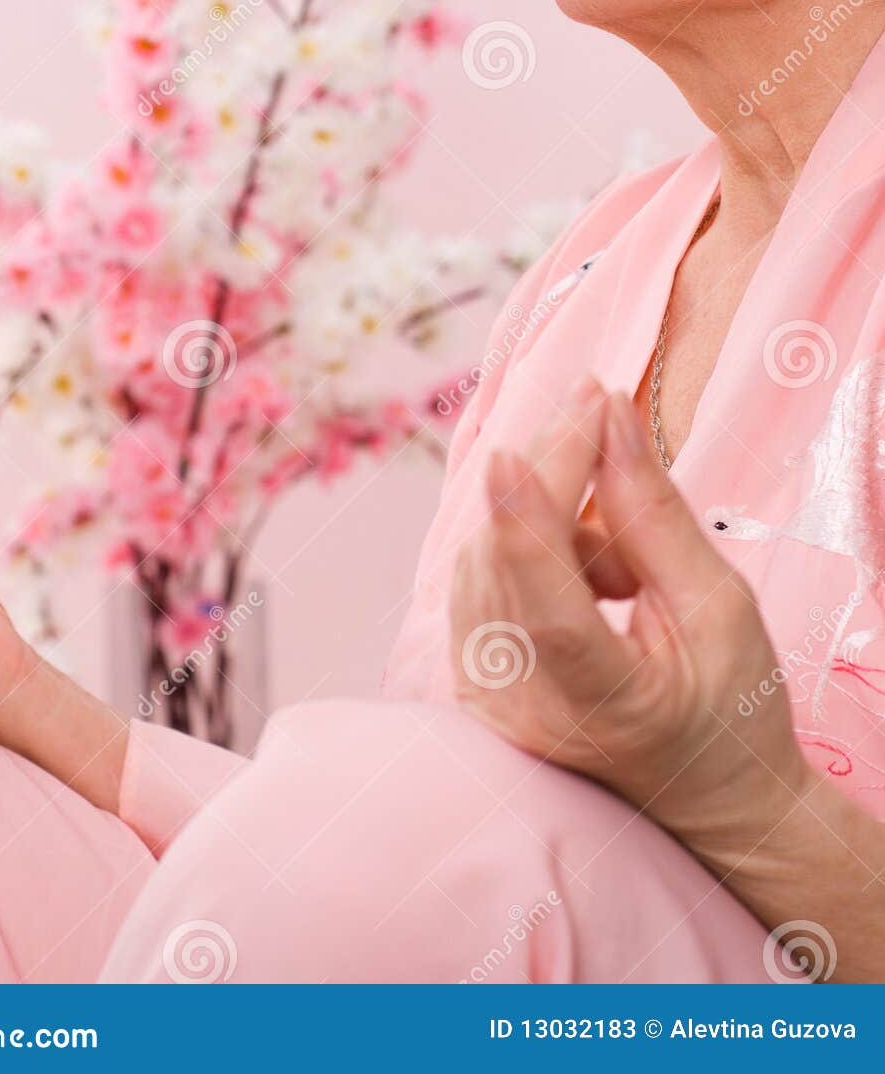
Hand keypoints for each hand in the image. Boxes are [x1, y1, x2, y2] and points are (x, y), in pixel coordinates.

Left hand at [449, 375, 811, 862]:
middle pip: (508, 563)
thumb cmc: (727, 708)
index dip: (525, 534)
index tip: (510, 455)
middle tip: (597, 402)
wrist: (703, 794)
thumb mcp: (719, 608)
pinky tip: (589, 569)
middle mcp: (526, 713)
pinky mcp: (470, 675)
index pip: (550, 620)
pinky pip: (481, 574)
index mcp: (607, 712)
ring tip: (627, 563)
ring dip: (552, 519)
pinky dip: (531, 545)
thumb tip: (608, 416)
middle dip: (550, 471)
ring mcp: (486, 700)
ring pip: (487, 557)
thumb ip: (655, 516)